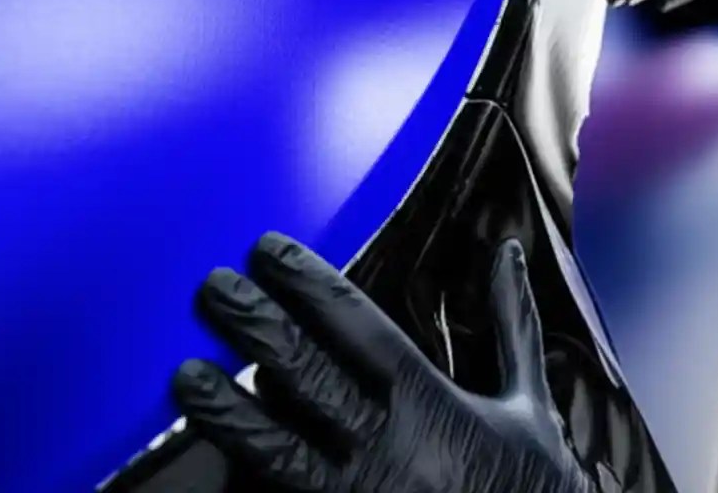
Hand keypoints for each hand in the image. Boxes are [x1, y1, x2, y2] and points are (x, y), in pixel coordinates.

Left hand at [173, 233, 596, 492]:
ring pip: (277, 451)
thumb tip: (507, 248)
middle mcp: (389, 448)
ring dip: (228, 410)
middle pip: (307, 375)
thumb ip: (512, 323)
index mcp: (430, 402)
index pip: (357, 325)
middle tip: (213, 288)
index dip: (307, 281)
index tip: (268, 250)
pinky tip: (210, 458)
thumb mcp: (528, 401)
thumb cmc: (532, 483)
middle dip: (255, 325)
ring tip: (186, 375)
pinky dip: (246, 479)